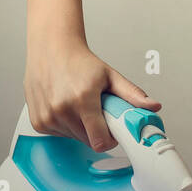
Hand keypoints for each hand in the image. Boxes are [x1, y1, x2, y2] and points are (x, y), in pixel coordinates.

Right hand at [24, 40, 162, 152]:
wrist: (52, 48)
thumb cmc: (80, 61)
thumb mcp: (110, 75)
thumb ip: (132, 94)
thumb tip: (153, 106)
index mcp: (83, 99)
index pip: (100, 141)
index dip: (110, 139)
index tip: (113, 130)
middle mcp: (62, 110)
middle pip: (88, 140)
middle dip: (97, 130)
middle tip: (97, 110)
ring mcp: (48, 117)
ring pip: (74, 138)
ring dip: (81, 127)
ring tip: (80, 104)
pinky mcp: (38, 122)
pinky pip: (59, 134)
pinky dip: (66, 125)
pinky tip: (65, 106)